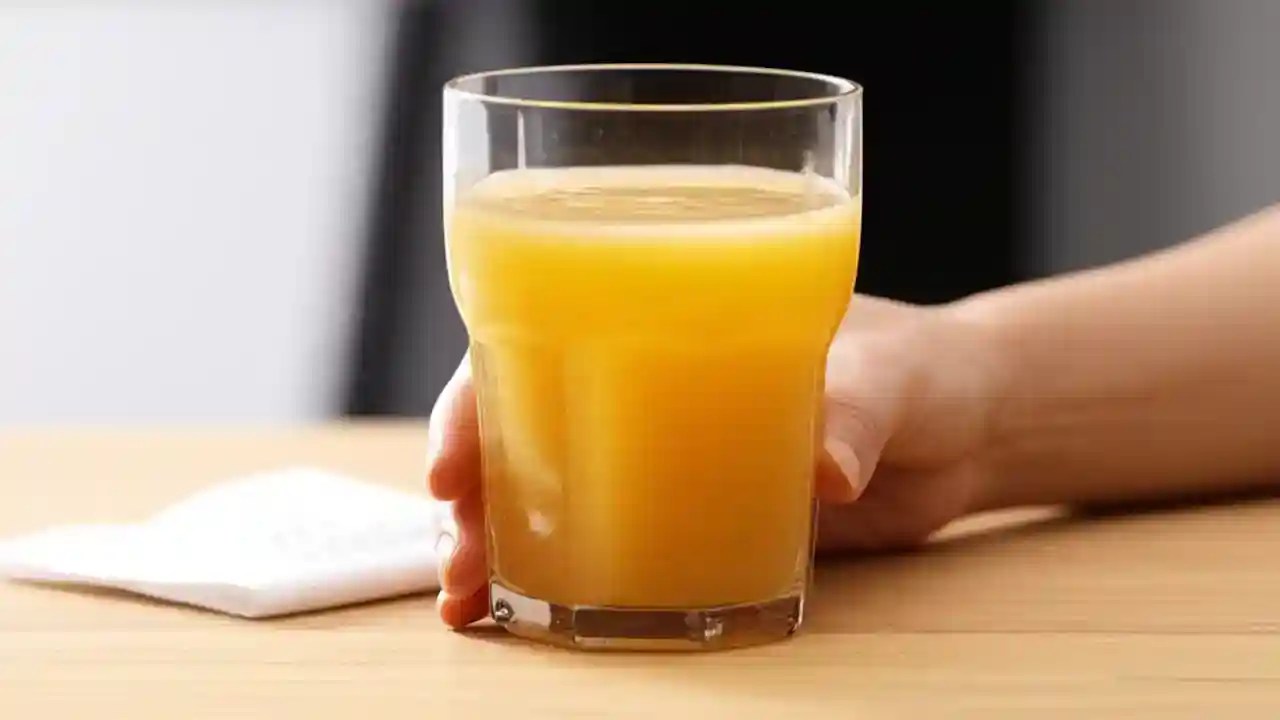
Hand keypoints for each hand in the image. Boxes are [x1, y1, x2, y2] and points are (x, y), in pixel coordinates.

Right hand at [425, 295, 999, 627]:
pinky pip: (614, 553)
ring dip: (498, 546)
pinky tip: (525, 620)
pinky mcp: (698, 523)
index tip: (451, 464)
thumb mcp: (892, 373)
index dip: (478, 399)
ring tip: (470, 603)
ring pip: (552, 496)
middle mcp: (650, 390)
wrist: (962, 428)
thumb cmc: (919, 363)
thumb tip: (829, 471)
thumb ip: (859, 408)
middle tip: (458, 554)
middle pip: (524, 430)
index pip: (543, 342)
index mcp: (667, 323)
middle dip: (472, 491)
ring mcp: (668, 461)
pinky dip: (564, 585)